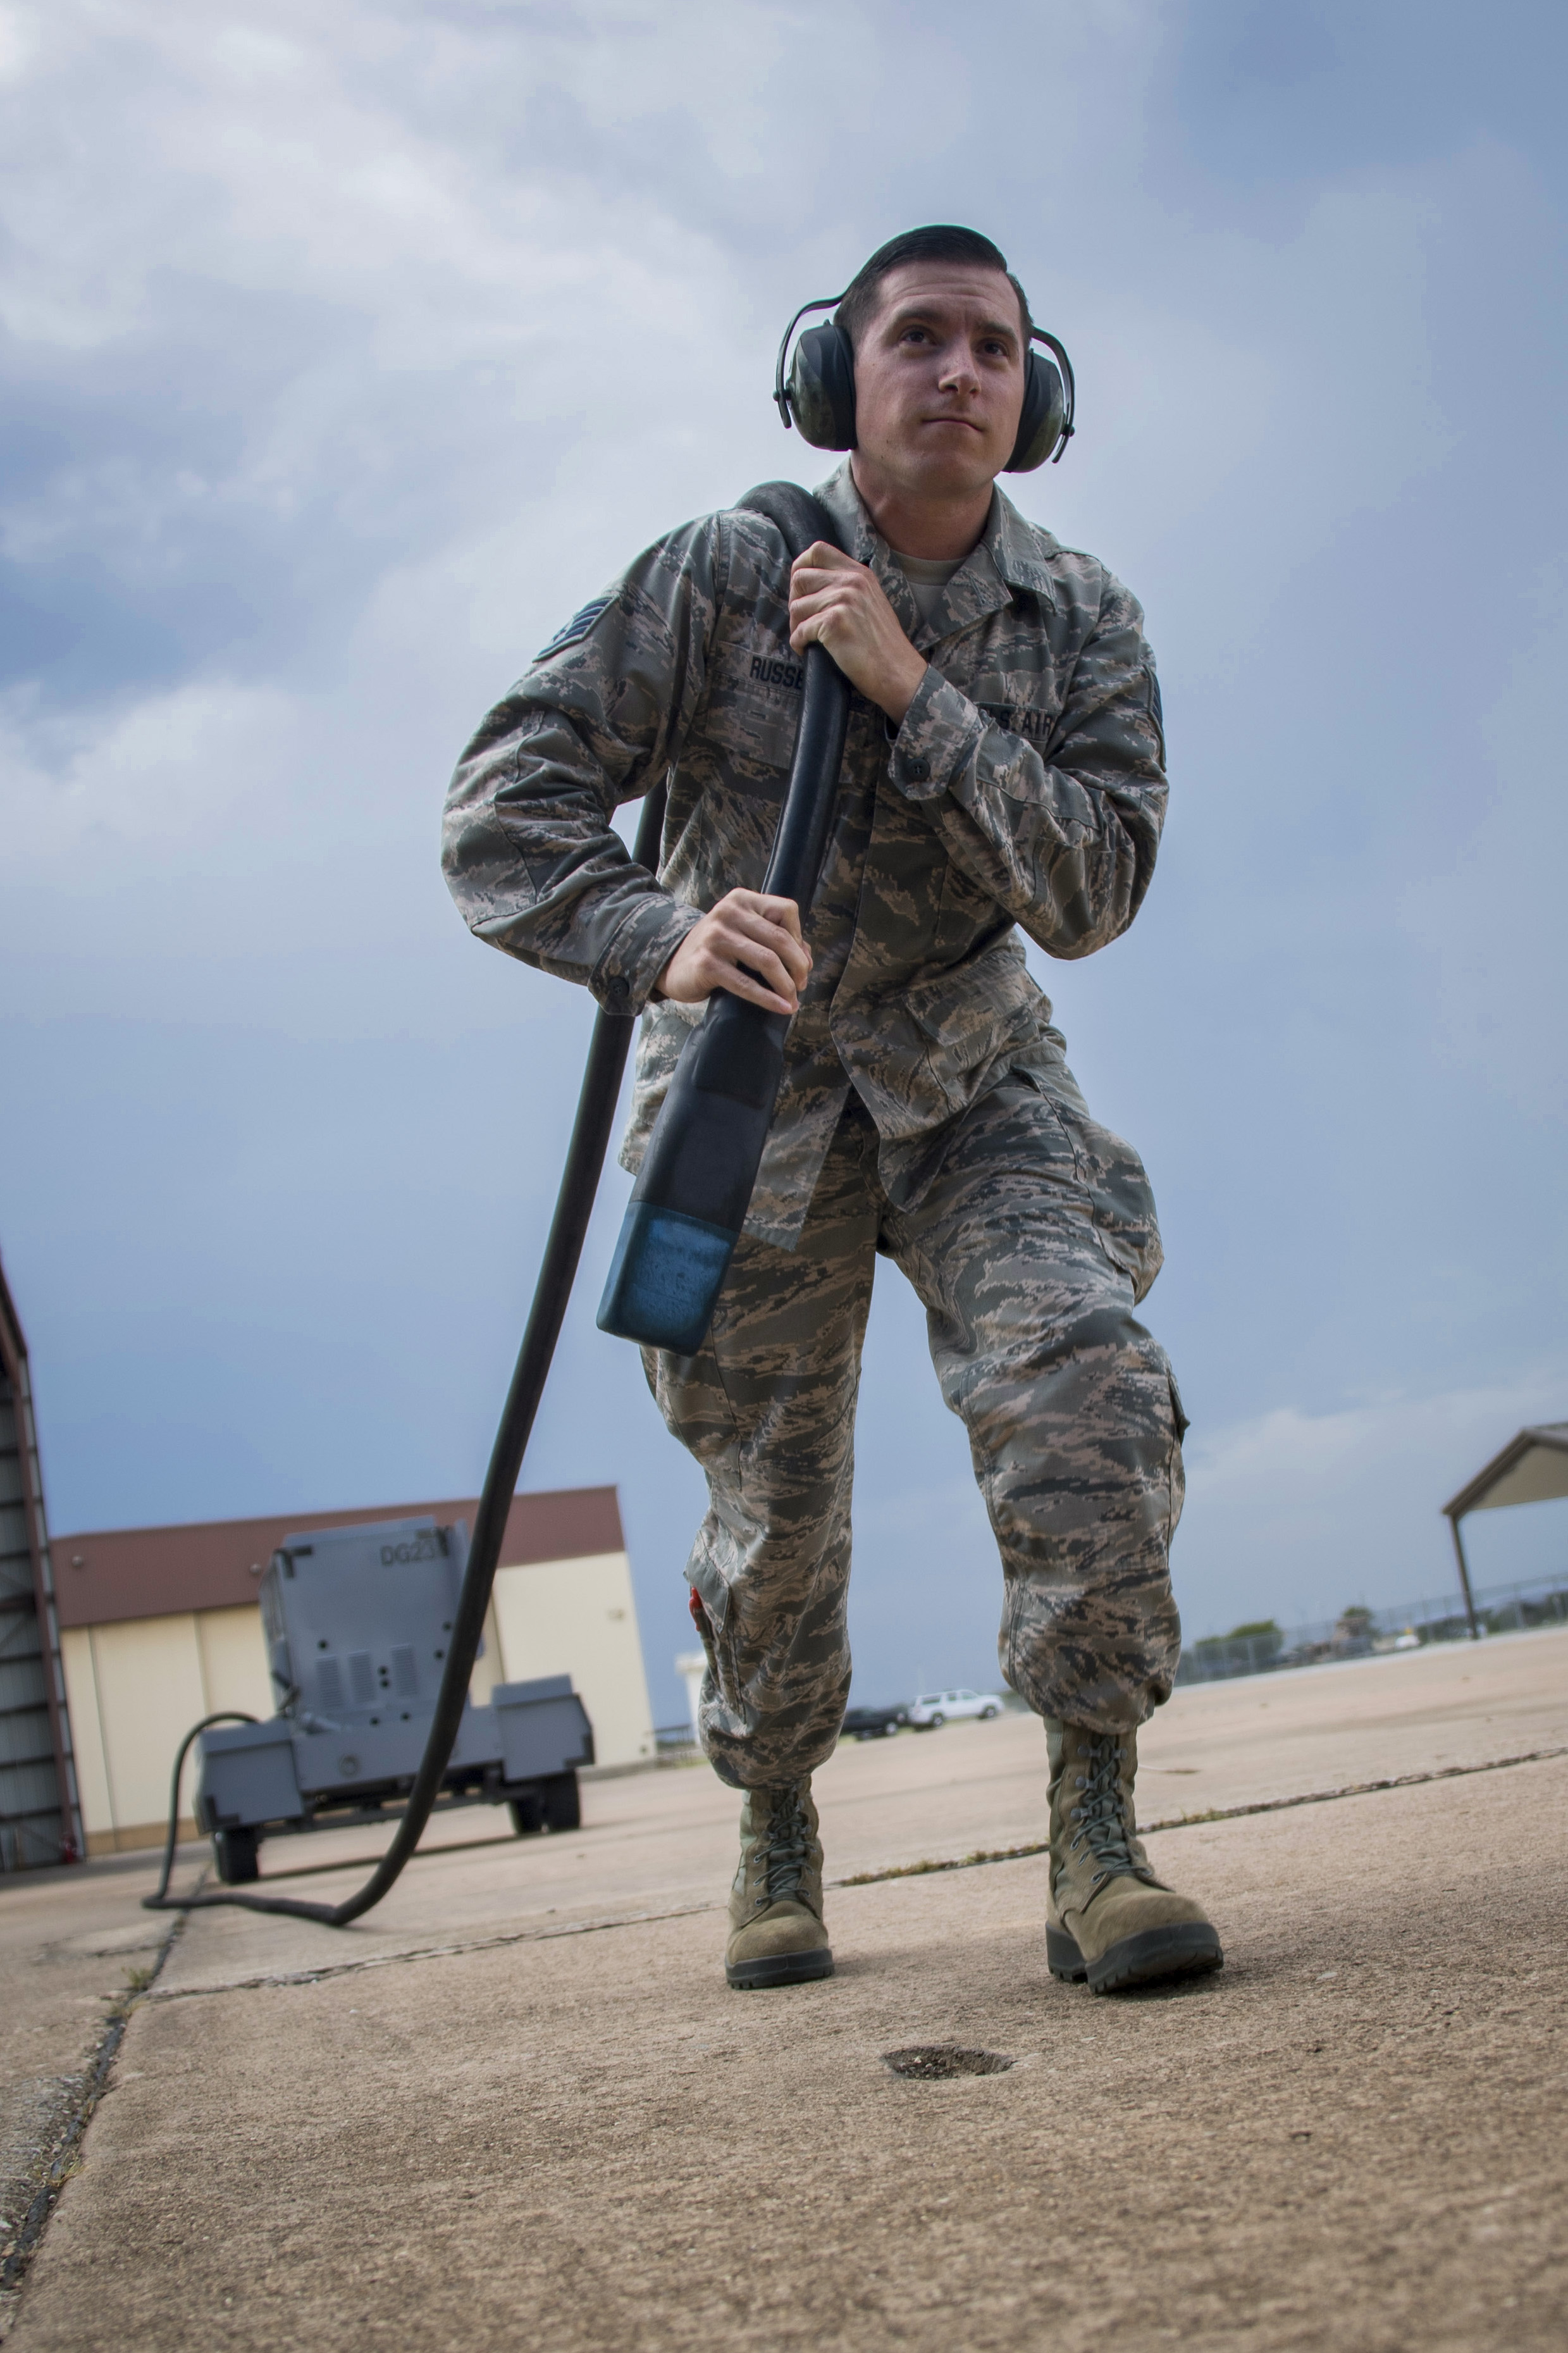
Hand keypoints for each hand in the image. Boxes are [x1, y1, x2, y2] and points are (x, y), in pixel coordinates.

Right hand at [655, 888, 811, 1016]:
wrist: (674, 963)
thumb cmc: (717, 950)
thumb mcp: (744, 934)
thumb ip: (775, 940)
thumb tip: (807, 960)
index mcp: (742, 900)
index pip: (786, 911)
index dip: (799, 940)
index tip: (801, 963)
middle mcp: (729, 912)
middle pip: (780, 938)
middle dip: (798, 967)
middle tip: (801, 986)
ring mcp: (716, 937)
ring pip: (767, 960)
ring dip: (786, 985)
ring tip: (792, 1000)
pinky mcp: (707, 963)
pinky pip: (746, 984)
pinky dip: (768, 998)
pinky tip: (781, 1007)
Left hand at [788, 543, 927, 724]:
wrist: (897, 672)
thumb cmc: (882, 645)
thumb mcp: (871, 601)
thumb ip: (848, 587)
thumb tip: (812, 584)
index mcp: (860, 573)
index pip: (817, 550)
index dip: (801, 568)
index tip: (801, 590)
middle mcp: (852, 581)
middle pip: (800, 578)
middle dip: (794, 601)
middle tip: (802, 621)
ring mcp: (843, 600)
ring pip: (796, 606)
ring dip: (796, 626)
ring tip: (809, 639)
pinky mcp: (834, 623)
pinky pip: (799, 631)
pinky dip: (799, 644)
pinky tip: (808, 650)